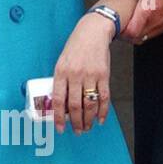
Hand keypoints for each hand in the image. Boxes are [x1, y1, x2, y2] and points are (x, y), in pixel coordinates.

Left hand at [51, 12, 113, 134]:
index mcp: (61, 72)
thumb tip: (62, 104)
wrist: (93, 32)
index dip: (59, 117)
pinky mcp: (104, 75)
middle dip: (75, 122)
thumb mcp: (62, 62)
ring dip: (88, 119)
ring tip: (87, 127)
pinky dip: (103, 111)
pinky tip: (101, 119)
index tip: (60, 128)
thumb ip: (61, 81)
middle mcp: (75, 75)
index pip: (58, 100)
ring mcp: (90, 75)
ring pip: (89, 104)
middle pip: (75, 106)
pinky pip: (104, 97)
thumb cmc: (75, 48)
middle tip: (77, 131)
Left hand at [109, 0, 162, 40]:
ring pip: (146, 37)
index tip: (118, 26)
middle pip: (137, 39)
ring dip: (137, 33)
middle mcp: (156, 22)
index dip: (122, 33)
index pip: (131, 33)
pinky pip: (155, 33)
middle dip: (127, 35)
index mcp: (147, 11)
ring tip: (132, 23)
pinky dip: (147, 31)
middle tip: (122, 26)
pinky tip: (145, 20)